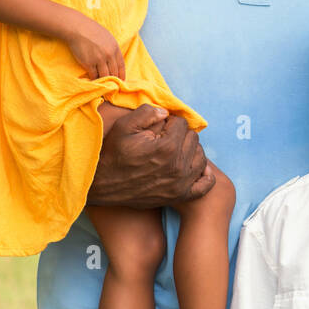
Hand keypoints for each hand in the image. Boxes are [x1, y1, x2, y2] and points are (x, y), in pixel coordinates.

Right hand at [68, 17, 124, 79]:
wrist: (78, 28)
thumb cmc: (91, 31)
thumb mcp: (107, 37)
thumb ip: (111, 48)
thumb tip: (113, 59)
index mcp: (115, 48)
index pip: (121, 65)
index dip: (121, 74)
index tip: (121, 80)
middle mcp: (109, 55)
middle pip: (114, 72)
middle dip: (113, 79)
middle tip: (111, 85)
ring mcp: (99, 59)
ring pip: (104, 75)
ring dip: (103, 80)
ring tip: (102, 83)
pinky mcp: (89, 63)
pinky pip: (94, 75)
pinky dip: (93, 78)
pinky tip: (92, 79)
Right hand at [88, 104, 215, 207]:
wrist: (103, 185)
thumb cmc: (113, 153)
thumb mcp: (124, 126)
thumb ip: (147, 112)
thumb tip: (166, 112)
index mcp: (167, 146)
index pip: (182, 123)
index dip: (169, 121)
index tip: (157, 128)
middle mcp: (178, 165)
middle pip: (193, 138)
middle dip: (180, 134)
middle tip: (164, 138)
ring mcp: (181, 183)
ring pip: (201, 157)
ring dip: (191, 150)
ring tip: (175, 150)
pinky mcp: (179, 195)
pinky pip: (205, 185)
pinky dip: (205, 175)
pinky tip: (193, 166)